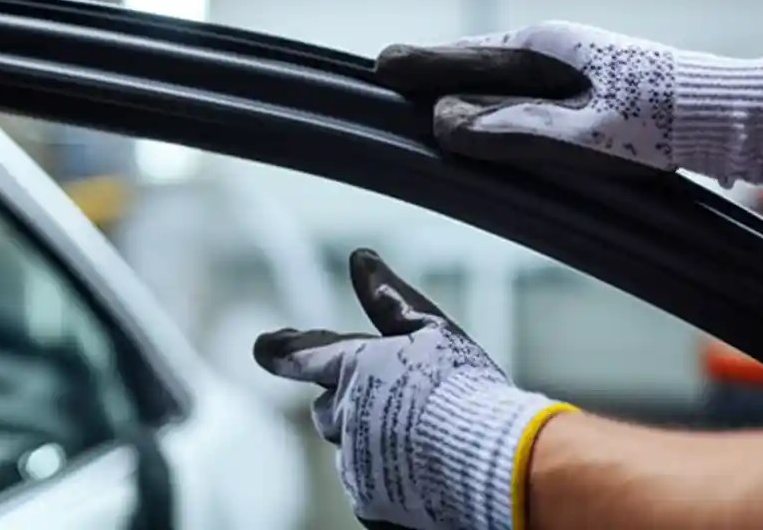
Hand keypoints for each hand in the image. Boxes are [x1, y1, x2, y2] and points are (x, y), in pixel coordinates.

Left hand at [254, 250, 573, 529]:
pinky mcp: (371, 504)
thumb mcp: (432, 330)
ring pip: (349, 447)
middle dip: (350, 403)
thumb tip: (360, 259)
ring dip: (371, 440)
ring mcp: (354, 464)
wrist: (498, 463)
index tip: (264, 347)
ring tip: (424, 438)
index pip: (303, 355)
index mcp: (355, 367)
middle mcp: (344, 416)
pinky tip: (423, 470)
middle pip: (328, 407)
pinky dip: (387, 476)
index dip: (281, 349)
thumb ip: (390, 298)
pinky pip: (367, 486)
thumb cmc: (468, 389)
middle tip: (397, 404)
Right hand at [376, 21, 762, 194]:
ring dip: (466, 84)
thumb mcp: (582, 135)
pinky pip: (526, 88)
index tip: (381, 65)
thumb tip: (441, 122)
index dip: (422, 64)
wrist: (731, 115)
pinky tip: (494, 115)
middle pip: (479, 59)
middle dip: (437, 69)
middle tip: (392, 72)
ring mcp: (573, 64)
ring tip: (429, 95)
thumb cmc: (660, 123)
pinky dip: (497, 97)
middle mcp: (555, 47)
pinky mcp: (590, 87)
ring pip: (504, 73)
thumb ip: (511, 130)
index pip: (466, 55)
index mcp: (546, 47)